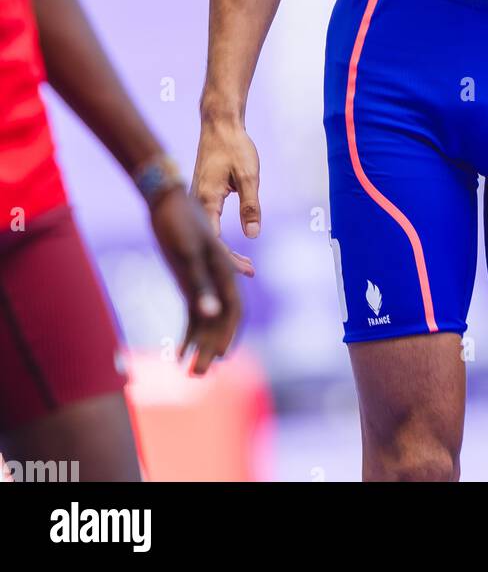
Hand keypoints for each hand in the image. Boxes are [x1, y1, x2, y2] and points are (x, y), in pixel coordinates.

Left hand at [148, 186, 241, 375]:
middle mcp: (217, 279)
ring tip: (189, 371)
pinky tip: (179, 350)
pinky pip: (193, 312)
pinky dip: (189, 333)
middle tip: (198, 376)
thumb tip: (210, 315)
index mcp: (223, 272)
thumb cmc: (178, 223)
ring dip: (200, 345)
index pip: (233, 310)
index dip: (227, 335)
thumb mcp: (187, 255)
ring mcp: (203, 281)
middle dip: (212, 348)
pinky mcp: (189, 280)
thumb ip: (200, 287)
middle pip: (220, 320)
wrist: (165, 200)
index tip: (219, 358)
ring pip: (207, 320)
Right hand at [191, 118, 260, 278]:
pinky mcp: (200, 194)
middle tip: (250, 271)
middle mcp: (197, 202)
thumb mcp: (249, 175)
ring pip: (207, 232)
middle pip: (209, 240)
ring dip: (223, 249)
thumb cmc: (234, 146)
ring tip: (244, 263)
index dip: (228, 259)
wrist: (219, 124)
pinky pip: (207, 222)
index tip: (246, 271)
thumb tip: (253, 234)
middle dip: (228, 260)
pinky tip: (229, 242)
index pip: (215, 240)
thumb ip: (251, 204)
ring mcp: (197, 198)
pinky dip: (218, 236)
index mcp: (207, 199)